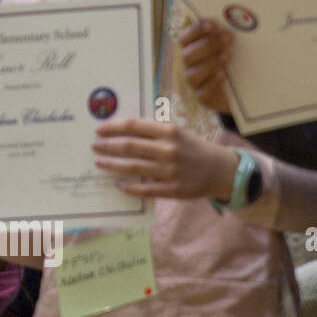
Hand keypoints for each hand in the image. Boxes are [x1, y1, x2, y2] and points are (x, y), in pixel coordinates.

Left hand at [92, 117, 237, 201]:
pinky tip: (117, 183)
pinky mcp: (173, 190)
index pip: (133, 127)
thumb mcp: (177, 132)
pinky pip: (144, 190)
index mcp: (169, 132)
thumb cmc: (194, 148)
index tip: (98, 129)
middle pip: (129, 147)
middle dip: (107, 146)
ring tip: (98, 161)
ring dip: (112, 164)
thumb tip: (122, 128)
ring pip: (132, 168)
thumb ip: (153, 130)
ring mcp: (170, 171)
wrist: (222, 170)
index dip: (112, 127)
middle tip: (94, 146)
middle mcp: (168, 150)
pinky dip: (128, 187)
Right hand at [178, 19, 233, 114]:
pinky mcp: (203, 98)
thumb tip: (240, 17)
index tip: (213, 24)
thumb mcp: (232, 47)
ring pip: (192, 74)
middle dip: (208, 45)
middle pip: (188, 55)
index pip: (184, 38)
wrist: (243, 90)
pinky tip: (224, 75)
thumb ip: (227, 35)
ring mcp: (195, 83)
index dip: (195, 30)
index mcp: (191, 49)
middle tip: (228, 38)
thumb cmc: (236, 61)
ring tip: (228, 55)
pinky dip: (212, 83)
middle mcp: (189, 66)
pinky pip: (202, 93)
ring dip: (210, 63)